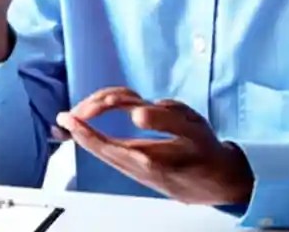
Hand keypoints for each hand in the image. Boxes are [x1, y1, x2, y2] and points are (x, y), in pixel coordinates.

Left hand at [55, 88, 254, 205]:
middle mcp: (136, 167)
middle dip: (85, 120)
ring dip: (92, 125)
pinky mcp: (138, 168)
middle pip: (98, 143)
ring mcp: (135, 170)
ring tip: (89, 108)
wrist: (222, 183)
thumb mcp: (194, 130)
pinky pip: (111, 149)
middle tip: (78, 106)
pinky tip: (94, 123)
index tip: (66, 117)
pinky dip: (99, 134)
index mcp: (147, 158)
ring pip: (103, 146)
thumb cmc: (208, 153)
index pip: (103, 143)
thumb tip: (135, 112)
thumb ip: (166, 118)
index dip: (82, 130)